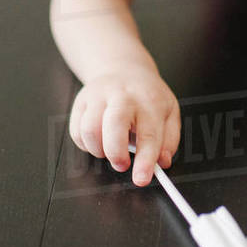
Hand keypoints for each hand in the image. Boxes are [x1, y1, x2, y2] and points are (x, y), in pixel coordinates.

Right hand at [68, 63, 179, 185]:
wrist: (123, 68)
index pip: (149, 134)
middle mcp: (123, 96)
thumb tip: (163, 162)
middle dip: (115, 154)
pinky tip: (99, 138)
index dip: (145, 161)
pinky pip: (77, 131)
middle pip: (113, 126)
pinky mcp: (81, 101)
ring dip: (99, 150)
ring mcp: (99, 96)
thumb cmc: (147, 96)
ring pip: (89, 130)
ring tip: (110, 148)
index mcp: (149, 101)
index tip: (142, 179)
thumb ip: (169, 140)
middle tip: (122, 165)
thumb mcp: (169, 112)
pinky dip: (86, 144)